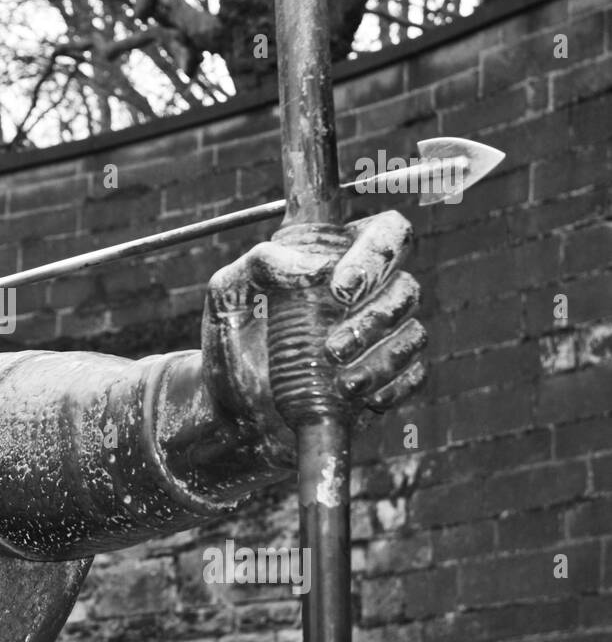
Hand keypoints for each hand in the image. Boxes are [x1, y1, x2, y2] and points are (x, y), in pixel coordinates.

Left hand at [201, 211, 426, 466]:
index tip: (342, 287)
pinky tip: (362, 396)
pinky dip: (393, 385)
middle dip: (376, 318)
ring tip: (341, 383)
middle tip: (333, 348)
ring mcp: (377, 336)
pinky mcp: (384, 376)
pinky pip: (413, 374)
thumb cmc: (229, 341)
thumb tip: (319, 267)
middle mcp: (364, 292)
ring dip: (383, 358)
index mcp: (332, 257)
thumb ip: (261, 263)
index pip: (383, 231)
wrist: (230, 410)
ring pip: (413, 332)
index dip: (378, 251)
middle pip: (406, 286)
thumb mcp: (227, 293)